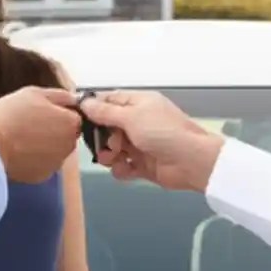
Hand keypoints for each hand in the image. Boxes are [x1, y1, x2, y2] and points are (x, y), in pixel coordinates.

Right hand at [0, 87, 81, 183]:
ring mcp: (56, 163)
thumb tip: (73, 99)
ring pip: (54, 150)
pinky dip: (34, 159)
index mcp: (70, 123)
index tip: (40, 112)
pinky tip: (18, 152)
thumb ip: (59, 96)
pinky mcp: (42, 176)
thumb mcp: (34, 93)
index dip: (57, 112)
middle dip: (53, 130)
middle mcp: (69, 146)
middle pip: (66, 134)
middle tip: (29, 124)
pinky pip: (42, 164)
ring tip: (21, 138)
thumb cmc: (9, 116)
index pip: (73, 116)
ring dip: (44, 144)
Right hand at [79, 90, 223, 191]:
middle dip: (102, 136)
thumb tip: (85, 102)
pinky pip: (123, 166)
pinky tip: (127, 169)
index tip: (78, 117)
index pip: (109, 101)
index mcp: (138, 103)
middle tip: (106, 143)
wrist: (191, 161)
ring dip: (109, 154)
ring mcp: (140, 144)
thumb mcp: (132, 117)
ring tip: (115, 158)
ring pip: (112, 148)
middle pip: (107, 126)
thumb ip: (106, 112)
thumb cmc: (163, 132)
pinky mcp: (143, 164)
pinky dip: (121, 169)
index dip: (93, 108)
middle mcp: (138, 122)